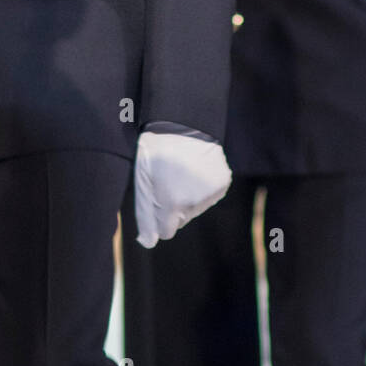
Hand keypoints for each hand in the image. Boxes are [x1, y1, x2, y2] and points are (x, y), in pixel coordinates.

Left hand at [134, 131, 231, 248]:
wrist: (184, 123)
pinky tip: (196, 170)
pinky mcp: (222, 183)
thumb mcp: (143, 181)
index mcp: (171, 202)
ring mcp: (210, 193)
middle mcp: (193, 203)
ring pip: (196, 208)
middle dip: (174, 206)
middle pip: (181, 219)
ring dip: (189, 196)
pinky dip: (203, 188)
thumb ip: (145, 215)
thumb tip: (148, 242)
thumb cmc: (157, 151)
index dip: (160, 216)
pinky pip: (209, 196)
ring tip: (183, 172)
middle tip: (169, 179)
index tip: (158, 200)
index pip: (166, 231)